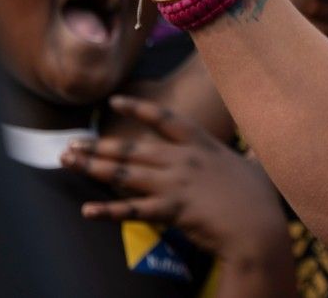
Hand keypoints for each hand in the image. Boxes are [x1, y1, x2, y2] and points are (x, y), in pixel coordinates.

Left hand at [62, 95, 287, 262]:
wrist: (257, 226)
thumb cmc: (260, 198)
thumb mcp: (258, 168)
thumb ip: (252, 157)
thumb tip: (258, 152)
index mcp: (202, 144)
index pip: (165, 118)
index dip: (138, 107)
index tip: (113, 100)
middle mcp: (184, 160)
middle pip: (133, 149)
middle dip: (99, 146)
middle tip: (72, 145)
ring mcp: (175, 184)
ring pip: (125, 174)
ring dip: (93, 168)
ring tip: (68, 162)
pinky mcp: (170, 210)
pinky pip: (132, 210)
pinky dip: (107, 211)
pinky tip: (87, 210)